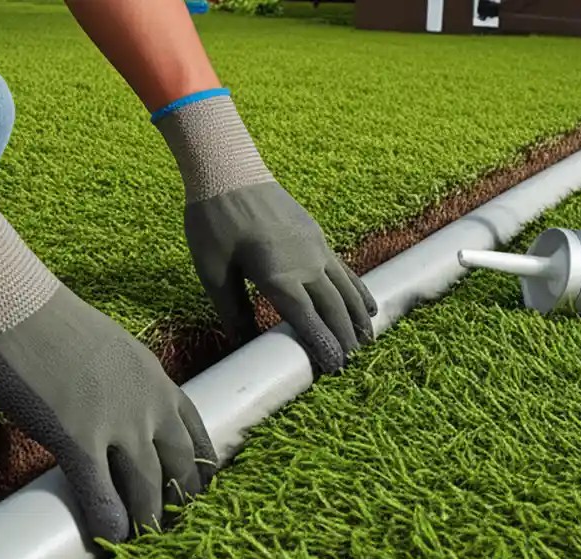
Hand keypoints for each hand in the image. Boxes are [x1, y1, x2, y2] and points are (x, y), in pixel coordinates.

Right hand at [0, 284, 217, 542]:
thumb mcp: (104, 347)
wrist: (8, 298)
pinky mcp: (75, 437)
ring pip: (148, 488)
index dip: (197, 472)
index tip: (194, 496)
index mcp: (155, 378)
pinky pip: (101, 493)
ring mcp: (115, 422)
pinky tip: (110, 543)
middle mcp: (147, 402)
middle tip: (174, 532)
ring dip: (148, 523)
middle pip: (182, 468)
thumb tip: (107, 412)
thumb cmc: (44, 318)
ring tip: (144, 547)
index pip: (196, 435)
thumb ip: (116, 383)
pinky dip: (110, 524)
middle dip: (181, 504)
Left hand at [153, 89, 376, 372]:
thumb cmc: (214, 221)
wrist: (228, 170)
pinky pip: (344, 269)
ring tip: (367, 341)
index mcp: (277, 275)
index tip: (334, 368)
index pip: (307, 319)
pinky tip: (367, 305)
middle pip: (333, 308)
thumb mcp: (213, 272)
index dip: (322, 345)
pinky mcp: (316, 235)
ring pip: (345, 289)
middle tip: (353, 364)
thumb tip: (241, 345)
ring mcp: (316, 247)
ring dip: (358, 317)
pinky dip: (358, 290)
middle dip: (344, 337)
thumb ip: (232, 310)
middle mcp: (305, 263)